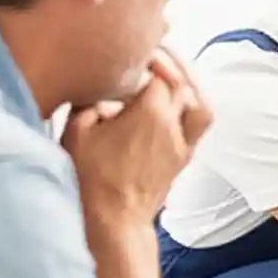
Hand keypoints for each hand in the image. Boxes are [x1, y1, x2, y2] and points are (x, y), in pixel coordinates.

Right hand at [61, 48, 212, 224]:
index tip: (135, 53)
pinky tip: (176, 105)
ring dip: (189, 86)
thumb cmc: (92, 182)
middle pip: (183, 82)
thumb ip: (89, 100)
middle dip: (170, 66)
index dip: (149, 58)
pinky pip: (198, 126)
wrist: (113, 223)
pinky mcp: (183, 160)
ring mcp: (182, 145)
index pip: (159, 71)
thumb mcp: (77, 132)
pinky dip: (192, 109)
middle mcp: (173, 126)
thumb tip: (99, 85)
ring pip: (200, 104)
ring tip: (173, 76)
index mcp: (150, 113)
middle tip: (153, 58)